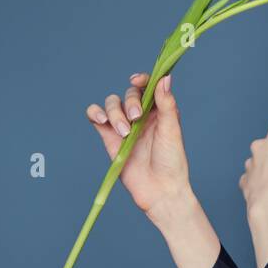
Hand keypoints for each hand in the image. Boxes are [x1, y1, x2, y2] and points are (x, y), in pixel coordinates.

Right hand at [86, 72, 190, 220]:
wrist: (159, 191)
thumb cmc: (172, 162)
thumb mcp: (172, 130)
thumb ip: (166, 104)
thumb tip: (165, 77)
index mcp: (159, 111)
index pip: (147, 86)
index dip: (141, 79)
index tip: (136, 80)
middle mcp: (141, 116)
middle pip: (128, 94)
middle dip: (129, 103)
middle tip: (136, 118)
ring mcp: (124, 126)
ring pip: (111, 104)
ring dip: (114, 113)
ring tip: (124, 132)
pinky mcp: (109, 138)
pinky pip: (96, 118)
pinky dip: (94, 113)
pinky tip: (101, 120)